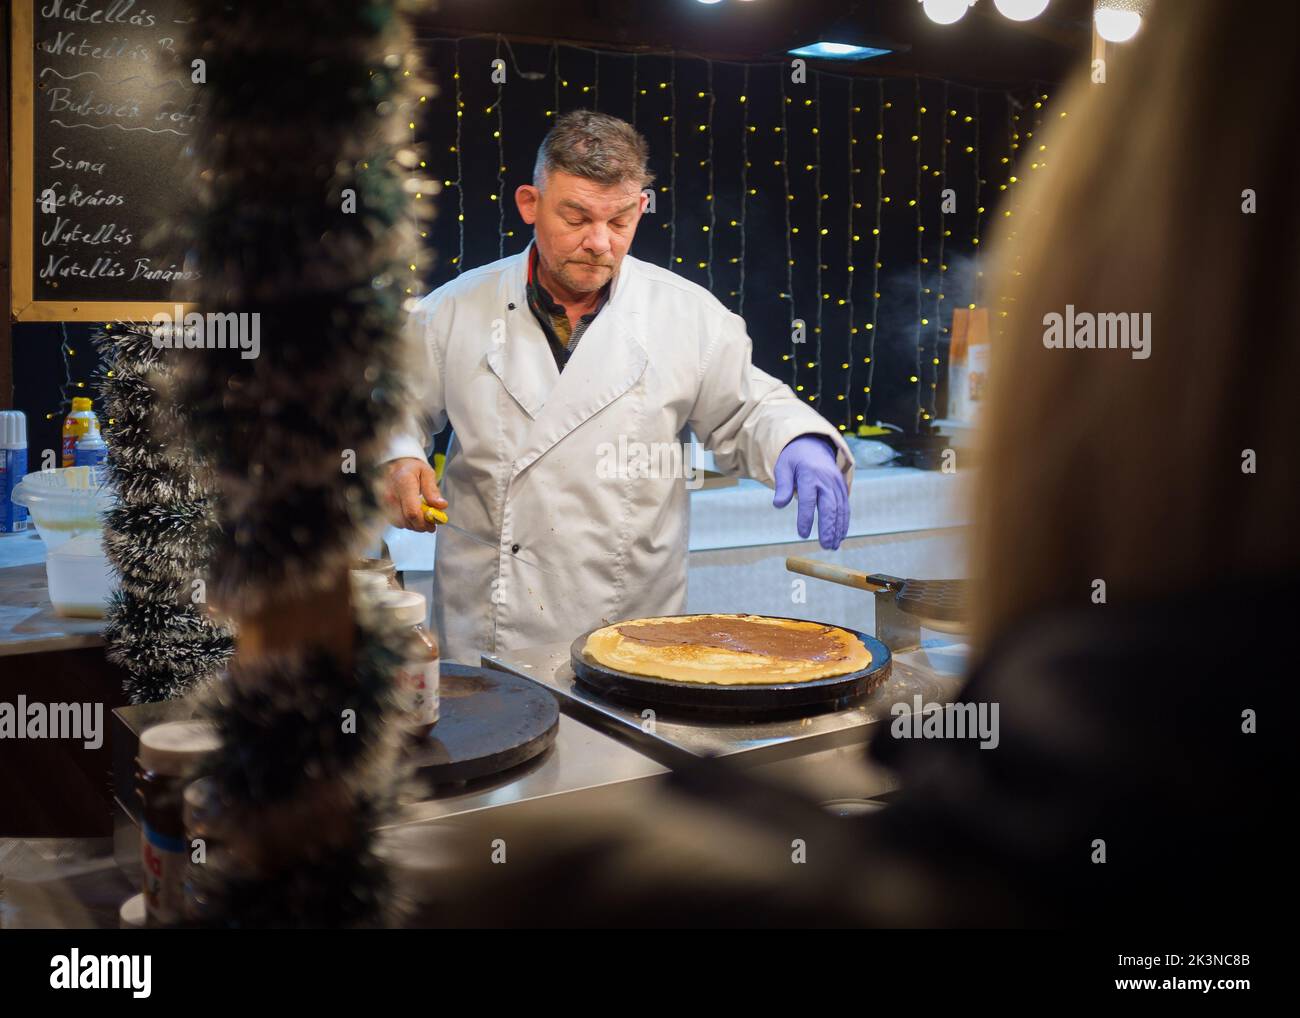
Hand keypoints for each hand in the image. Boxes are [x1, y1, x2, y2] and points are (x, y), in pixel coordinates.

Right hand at [383, 457, 446, 532]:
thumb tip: (441, 506)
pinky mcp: (383, 508)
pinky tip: (413, 515)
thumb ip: (433, 490)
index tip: (434, 523)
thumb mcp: (426, 472)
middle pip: (407, 521)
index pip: (412, 512)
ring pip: (402, 524)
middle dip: (422, 525)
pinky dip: (407, 522)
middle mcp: (391, 495)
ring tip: (423, 516)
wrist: (393, 464)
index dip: (425, 522)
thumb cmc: (410, 468)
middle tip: (431, 522)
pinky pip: (396, 522)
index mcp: (403, 483)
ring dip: (415, 525)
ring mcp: (384, 503)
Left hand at [772, 435, 849, 549]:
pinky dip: (844, 521)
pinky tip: (841, 535)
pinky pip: (845, 506)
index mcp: (809, 475)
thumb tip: (778, 505)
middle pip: (829, 506)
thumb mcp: (783, 467)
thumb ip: (782, 486)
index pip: (808, 500)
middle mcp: (826, 480)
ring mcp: (836, 483)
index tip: (803, 534)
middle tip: (825, 545)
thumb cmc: (795, 459)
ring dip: (838, 528)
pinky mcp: (842, 487)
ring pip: (840, 508)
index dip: (806, 518)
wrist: (813, 445)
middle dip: (828, 527)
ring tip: (833, 545)